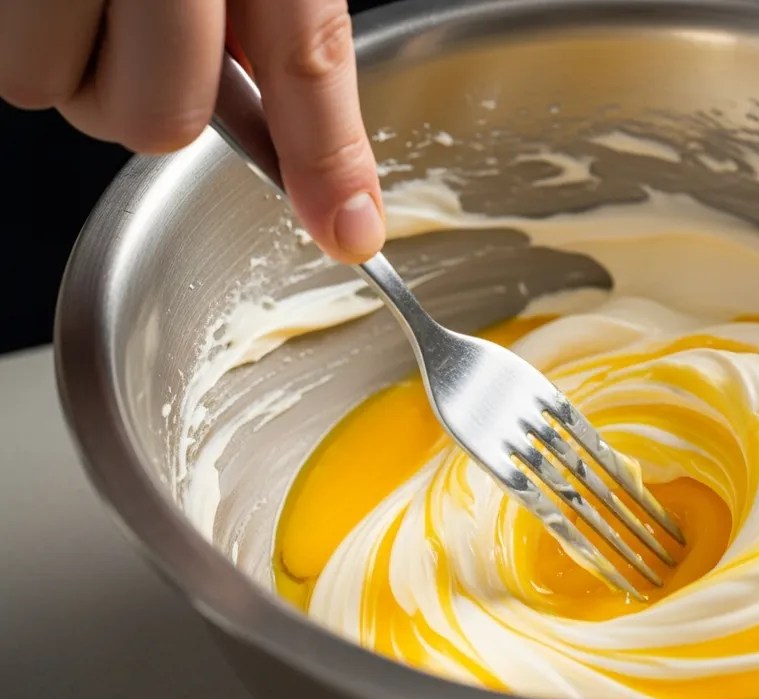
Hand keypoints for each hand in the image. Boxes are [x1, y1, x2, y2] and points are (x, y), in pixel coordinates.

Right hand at [0, 0, 384, 263]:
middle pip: (152, 116)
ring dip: (79, 65)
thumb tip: (326, 170)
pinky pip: (7, 57)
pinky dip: (32, 37)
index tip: (349, 231)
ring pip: (51, 90)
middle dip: (159, 97)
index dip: (326, 156)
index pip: (305, 55)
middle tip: (160, 40)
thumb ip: (290, 31)